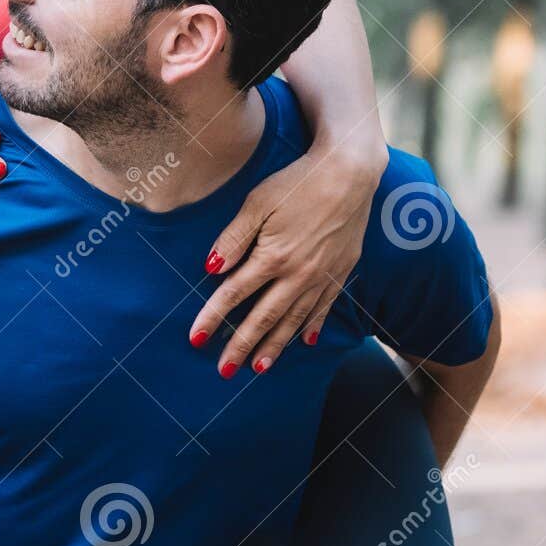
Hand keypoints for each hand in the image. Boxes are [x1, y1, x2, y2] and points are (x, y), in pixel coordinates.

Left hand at [188, 143, 384, 375]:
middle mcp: (298, 274)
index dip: (211, 318)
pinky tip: (304, 342)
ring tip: (259, 368)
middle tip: (224, 371)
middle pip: (263, 318)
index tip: (195, 340)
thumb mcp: (258, 203)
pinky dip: (311, 327)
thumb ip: (234, 238)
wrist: (350, 173)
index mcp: (273, 257)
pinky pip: (323, 308)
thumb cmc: (298, 183)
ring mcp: (322, 276)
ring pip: (293, 320)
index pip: (233, 295)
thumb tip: (210, 268)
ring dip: (274, 346)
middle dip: (241, 346)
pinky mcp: (341, 272)